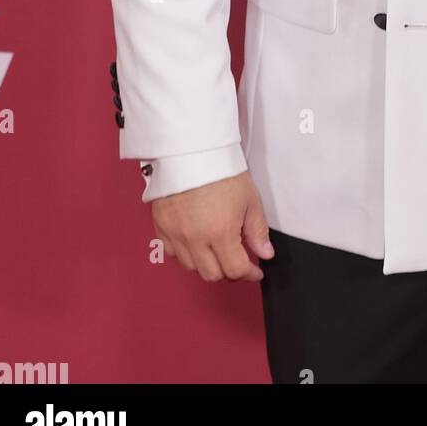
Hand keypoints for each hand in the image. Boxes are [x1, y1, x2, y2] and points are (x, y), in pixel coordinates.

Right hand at [150, 171, 274, 281]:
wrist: (190, 150)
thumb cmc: (220, 169)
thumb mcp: (249, 198)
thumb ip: (257, 230)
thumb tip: (265, 253)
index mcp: (220, 232)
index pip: (235, 270)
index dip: (249, 274)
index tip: (255, 271)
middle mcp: (195, 239)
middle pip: (212, 275)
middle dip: (228, 272)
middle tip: (238, 262)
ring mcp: (175, 234)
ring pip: (191, 267)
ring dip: (206, 264)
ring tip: (217, 250)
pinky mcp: (161, 227)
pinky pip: (171, 253)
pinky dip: (185, 254)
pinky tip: (196, 242)